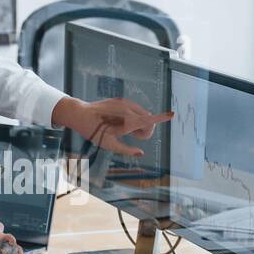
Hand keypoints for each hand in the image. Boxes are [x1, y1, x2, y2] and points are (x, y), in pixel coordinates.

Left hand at [52, 97, 173, 157]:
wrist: (81, 114)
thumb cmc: (94, 131)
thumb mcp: (110, 145)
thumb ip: (127, 149)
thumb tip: (140, 152)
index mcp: (127, 122)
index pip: (148, 120)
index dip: (161, 118)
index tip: (172, 114)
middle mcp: (127, 110)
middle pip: (147, 120)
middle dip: (145, 129)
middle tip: (134, 137)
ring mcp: (124, 103)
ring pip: (141, 113)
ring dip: (139, 122)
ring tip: (124, 129)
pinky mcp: (120, 100)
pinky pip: (134, 108)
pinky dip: (133, 116)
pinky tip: (120, 121)